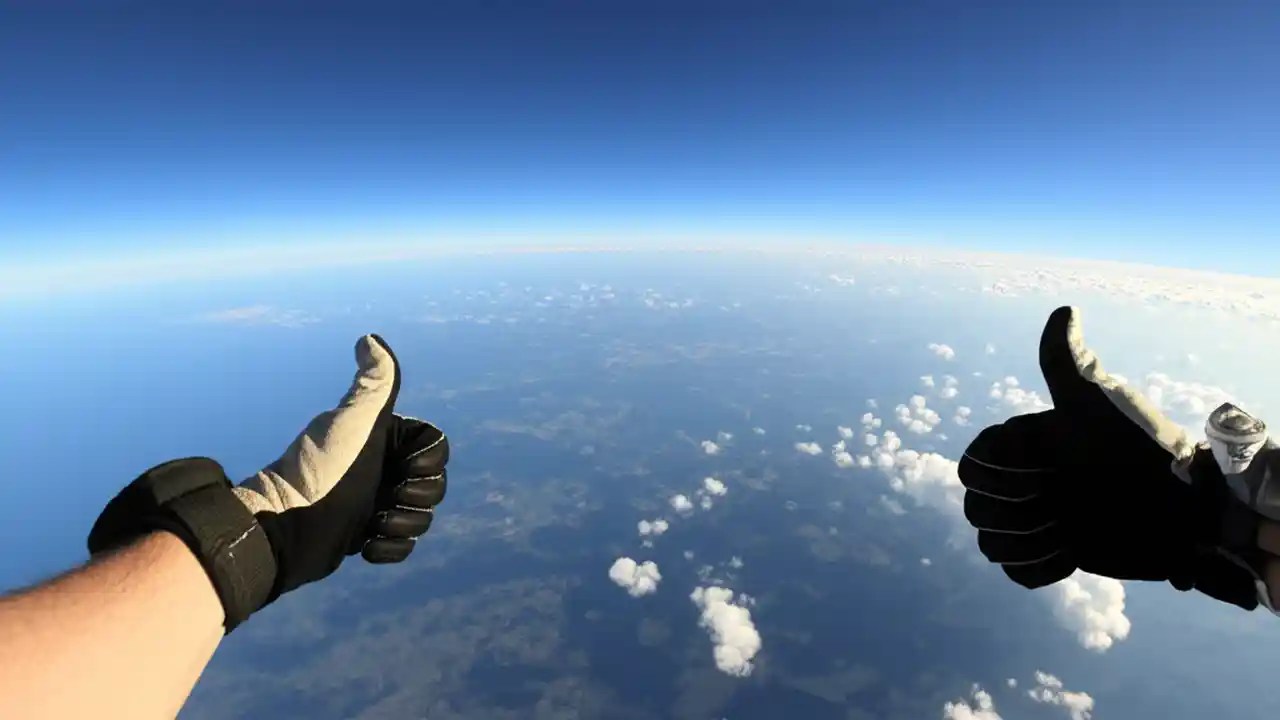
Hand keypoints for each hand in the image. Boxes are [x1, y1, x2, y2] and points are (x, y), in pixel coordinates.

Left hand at [89, 335, 448, 629]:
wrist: (285, 527)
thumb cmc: (323, 471)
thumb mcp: (353, 421)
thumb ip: (373, 382)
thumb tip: (369, 338)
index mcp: (384, 438)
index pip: (437, 448)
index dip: (428, 462)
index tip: (402, 465)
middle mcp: (382, 468)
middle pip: (436, 485)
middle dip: (418, 497)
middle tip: (387, 498)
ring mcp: (375, 502)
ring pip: (422, 518)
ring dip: (404, 525)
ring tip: (374, 523)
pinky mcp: (367, 535)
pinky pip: (403, 546)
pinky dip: (390, 548)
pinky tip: (366, 545)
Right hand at [958, 306, 1260, 609]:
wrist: (1187, 503)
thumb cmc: (1143, 445)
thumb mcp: (1101, 405)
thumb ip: (1070, 363)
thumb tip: (1065, 310)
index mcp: (1024, 446)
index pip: (973, 465)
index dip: (998, 473)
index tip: (1040, 469)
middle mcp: (1025, 482)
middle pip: (974, 507)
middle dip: (1009, 512)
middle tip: (1052, 504)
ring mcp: (1038, 519)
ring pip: (990, 543)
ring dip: (1022, 542)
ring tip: (1062, 532)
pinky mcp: (1055, 554)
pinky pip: (1016, 571)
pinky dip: (1035, 567)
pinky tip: (1069, 555)